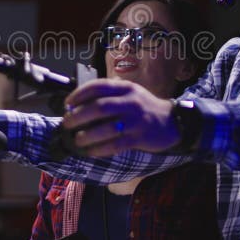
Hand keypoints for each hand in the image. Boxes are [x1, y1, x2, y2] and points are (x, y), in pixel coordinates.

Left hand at [62, 79, 179, 155]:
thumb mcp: (130, 93)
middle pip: (99, 107)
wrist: (172, 122)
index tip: (68, 103)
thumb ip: (109, 95)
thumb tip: (78, 105)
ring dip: (87, 135)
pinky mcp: (139, 138)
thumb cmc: (144, 107)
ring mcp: (135, 121)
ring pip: (106, 128)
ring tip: (77, 140)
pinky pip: (115, 145)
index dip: (79, 94)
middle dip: (78, 116)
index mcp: (125, 88)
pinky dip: (100, 149)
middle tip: (67, 123)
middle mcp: (130, 102)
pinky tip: (90, 152)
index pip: (98, 86)